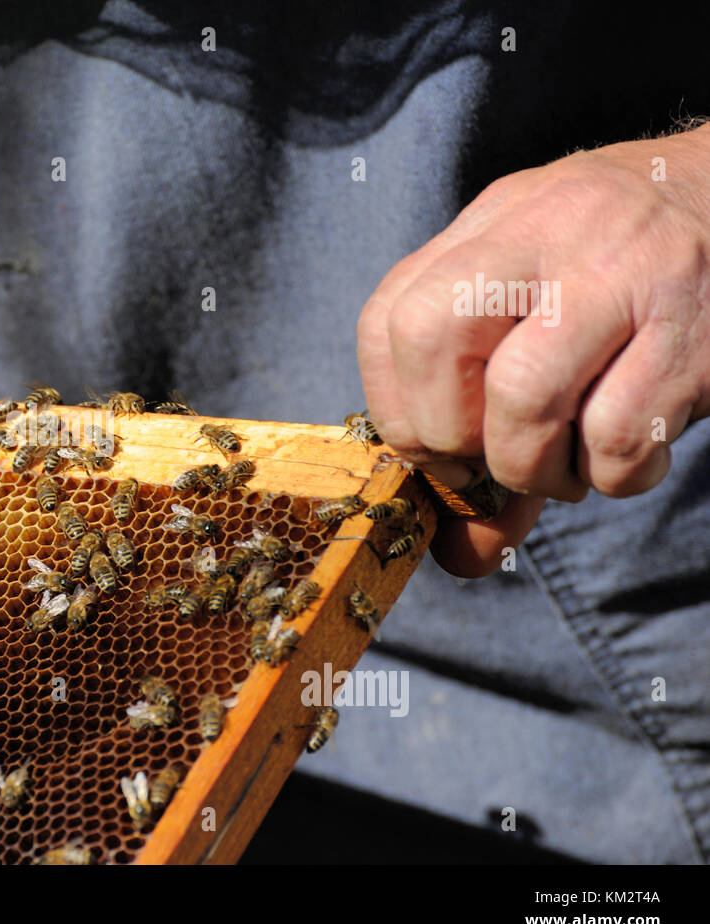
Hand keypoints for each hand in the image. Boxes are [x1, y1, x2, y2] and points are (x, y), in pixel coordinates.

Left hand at [357, 123, 709, 576]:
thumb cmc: (621, 272)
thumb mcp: (538, 302)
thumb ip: (484, 415)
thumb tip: (459, 555)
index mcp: (492, 226)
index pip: (387, 318)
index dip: (395, 407)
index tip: (434, 446)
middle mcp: (547, 234)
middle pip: (429, 338)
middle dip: (447, 434)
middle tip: (494, 457)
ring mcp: (624, 276)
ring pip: (521, 393)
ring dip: (529, 466)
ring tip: (563, 466)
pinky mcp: (693, 333)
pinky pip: (617, 435)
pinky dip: (612, 476)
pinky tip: (628, 456)